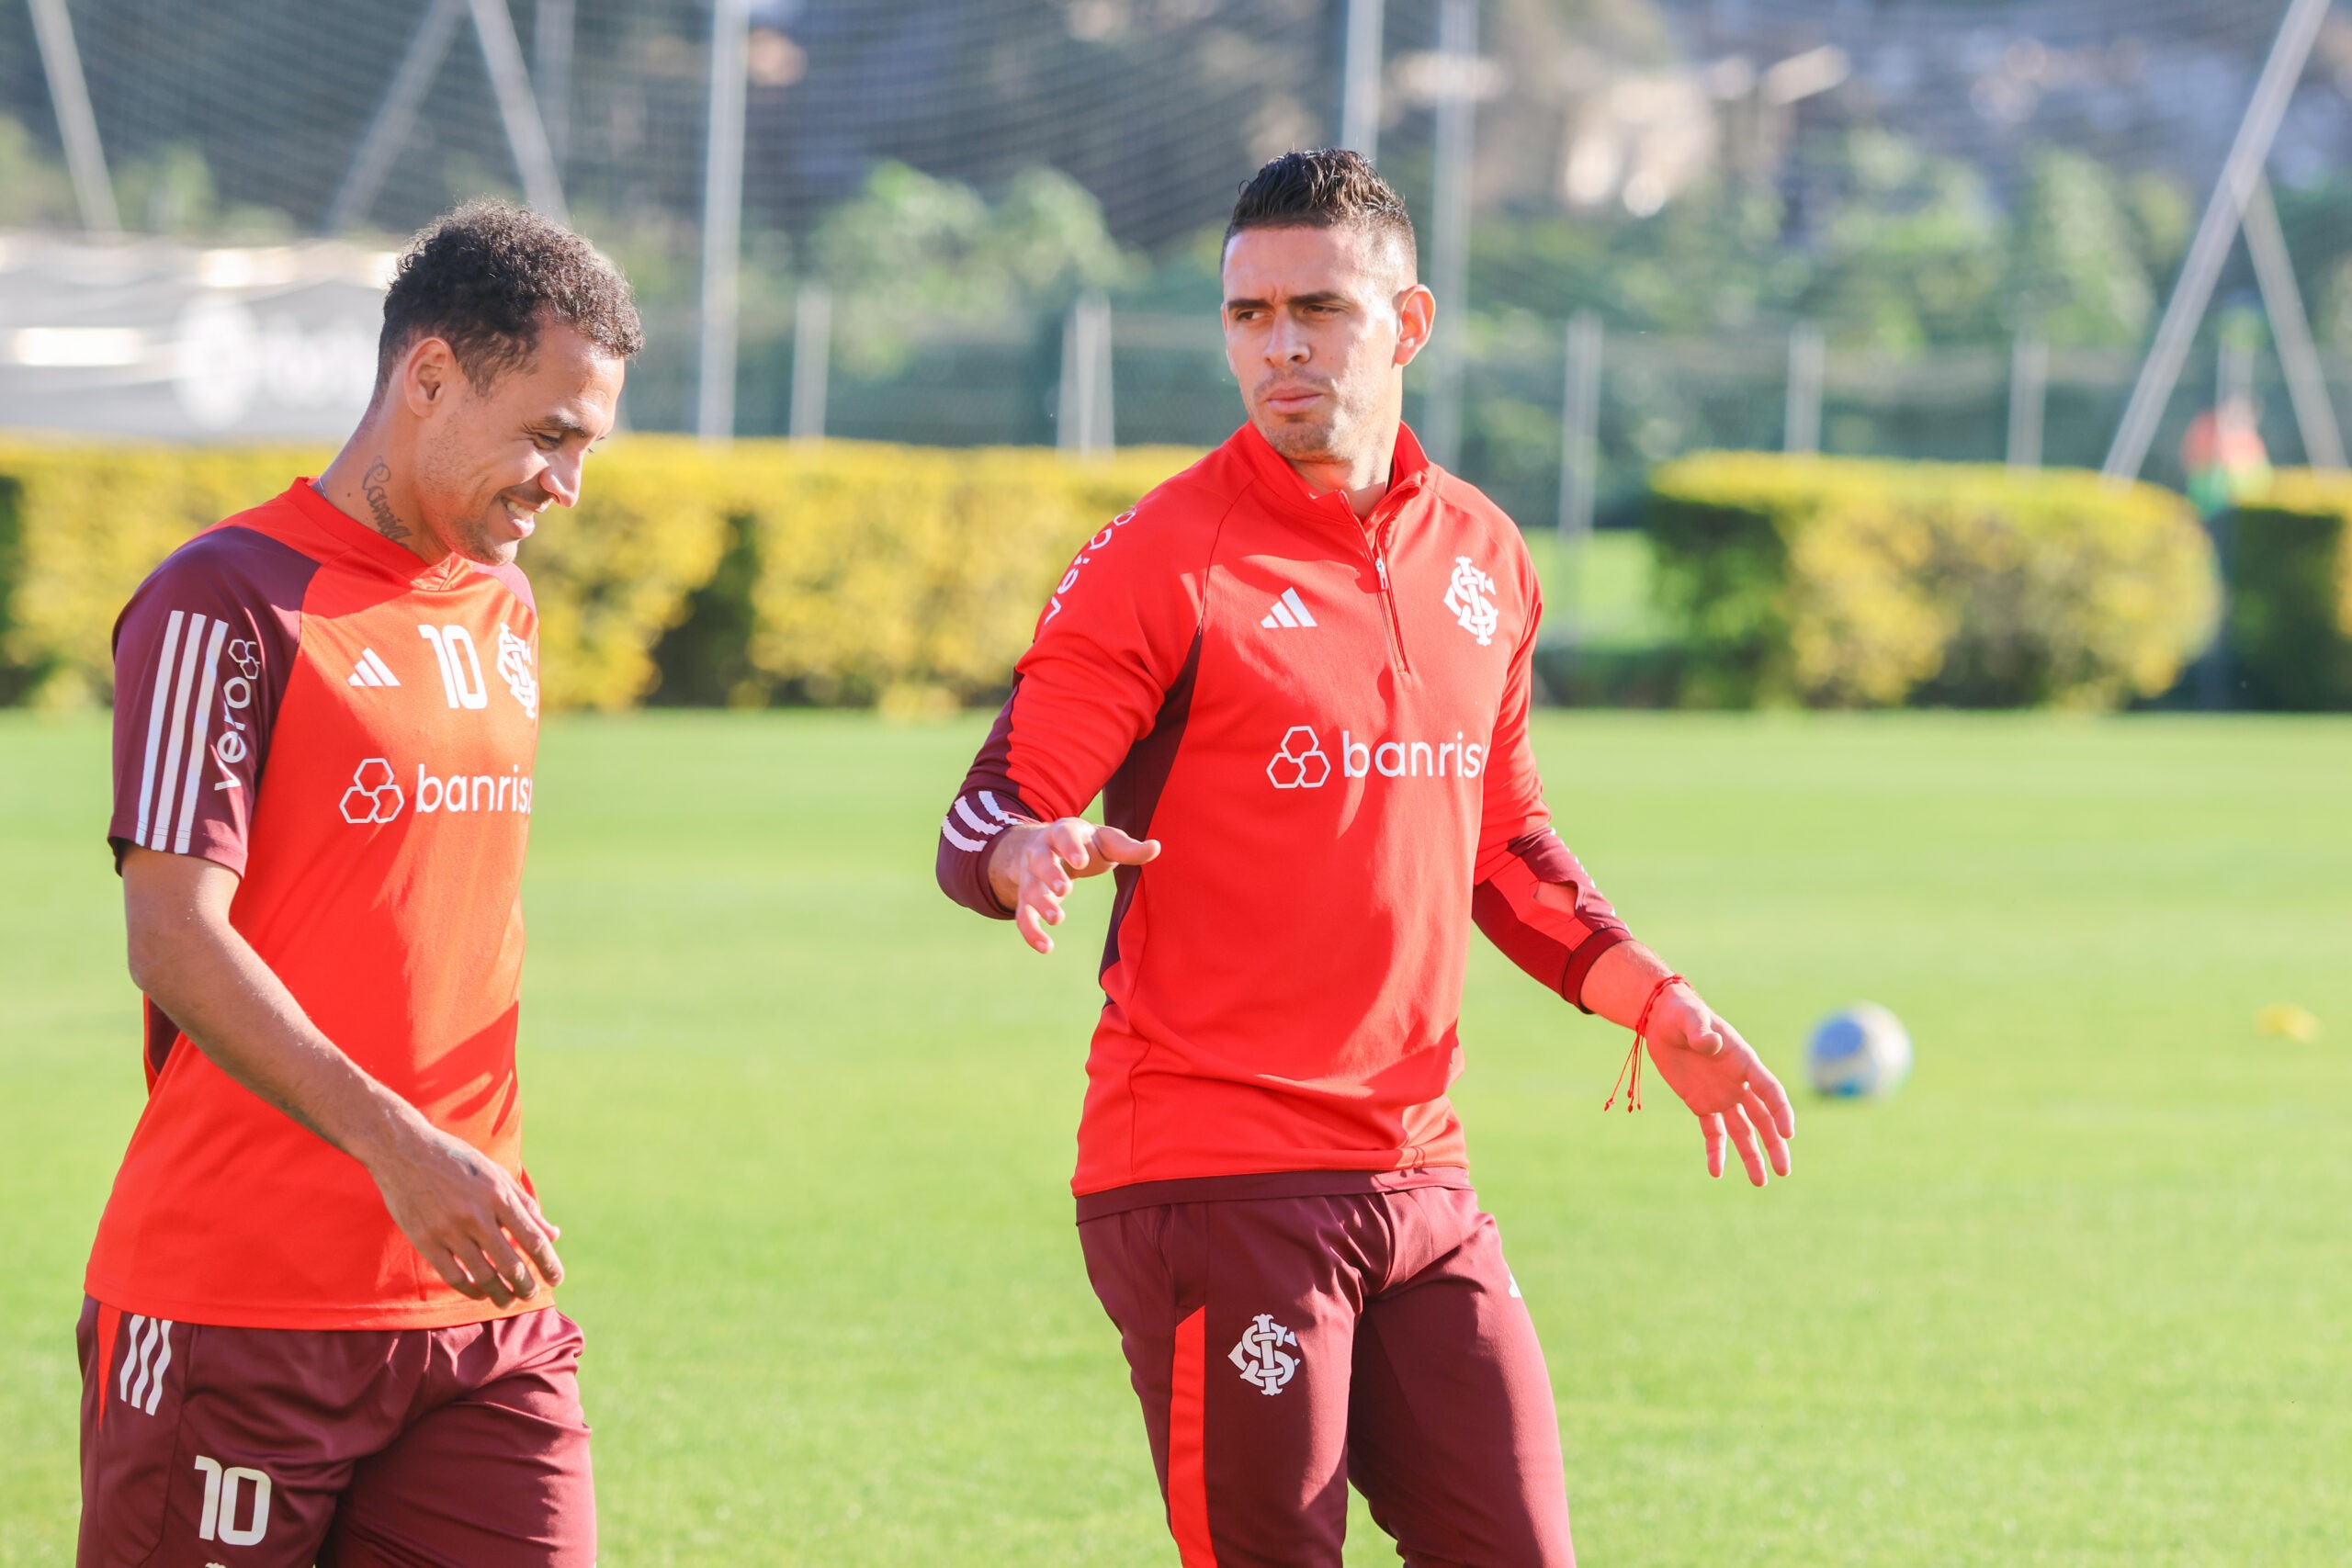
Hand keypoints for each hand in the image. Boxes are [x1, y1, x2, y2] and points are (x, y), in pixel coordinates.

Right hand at [366, 1119, 563, 1306]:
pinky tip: (480, 1292)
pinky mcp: (425, 1241)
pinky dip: (471, 1289)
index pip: (533, 1239)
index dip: (548, 1264)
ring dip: (500, 1294)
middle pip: (511, 1264)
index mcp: (498, 1195)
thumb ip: (525, 1205)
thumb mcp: (496, 1174)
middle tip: (533, 1295)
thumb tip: (553, 1234)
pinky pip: (454, 1276)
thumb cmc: (457, 1161)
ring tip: (509, 1300)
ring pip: (484, 1276)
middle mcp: (476, 1215)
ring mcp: (449, 1230)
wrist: (405, 1151)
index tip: (557, 1279)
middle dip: (526, 1286)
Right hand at [989, 818, 1160, 953]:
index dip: (1070, 848)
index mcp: (1062, 832)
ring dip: (1040, 903)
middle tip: (1065, 889)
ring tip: (1057, 918)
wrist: (1047, 848)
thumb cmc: (1085, 845)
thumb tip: (1156, 848)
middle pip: (1040, 860)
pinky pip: (1023, 915)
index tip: (1081, 862)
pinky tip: (1045, 947)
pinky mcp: (1025, 898)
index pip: (1063, 835)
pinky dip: (1031, 932)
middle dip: (1050, 874)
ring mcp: (1030, 875)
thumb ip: (1128, 847)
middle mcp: (1040, 852)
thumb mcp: (1106, 841)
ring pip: (1029, 888)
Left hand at [1640, 989, 1795, 1186]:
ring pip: (1742, 1131)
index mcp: (1744, 1061)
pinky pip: (1713, 1132)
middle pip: (1763, 1118)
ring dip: (1751, 1155)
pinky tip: (1715, 1172)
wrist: (1662, 1021)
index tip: (1788, 1133)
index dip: (1781, 1111)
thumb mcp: (1690, 1019)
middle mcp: (1738, 1083)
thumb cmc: (1682, 1013)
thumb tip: (1711, 1043)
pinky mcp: (1701, 1103)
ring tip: (1760, 1182)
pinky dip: (1715, 1151)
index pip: (1770, 1090)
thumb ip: (1702, 1031)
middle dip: (1774, 1145)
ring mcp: (1721, 1095)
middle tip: (1784, 1171)